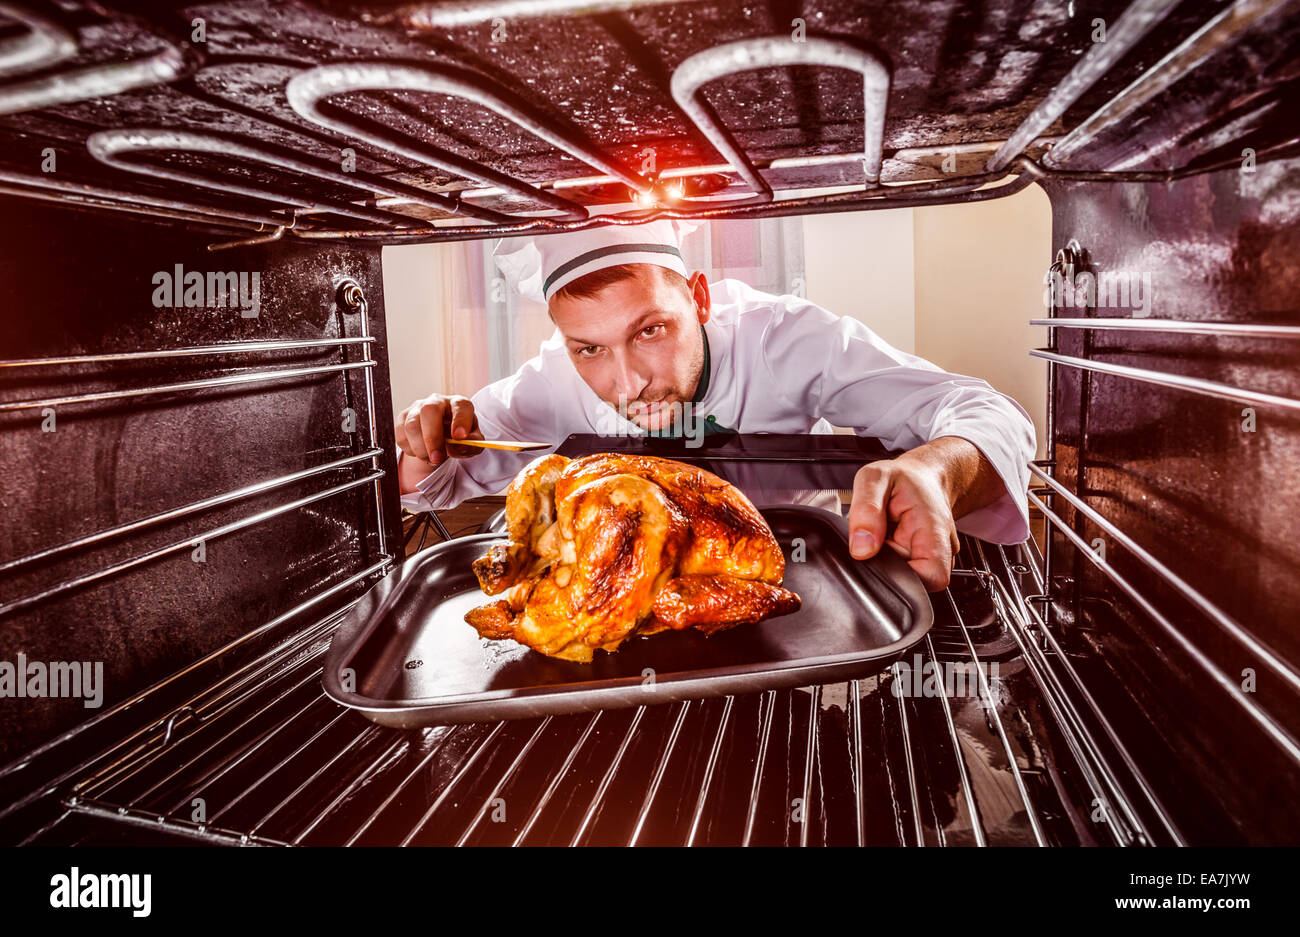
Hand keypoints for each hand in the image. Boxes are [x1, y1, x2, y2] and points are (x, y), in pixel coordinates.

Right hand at [394, 394, 483, 467]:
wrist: (440, 437)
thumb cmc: (458, 436)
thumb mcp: (471, 441)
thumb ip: (471, 444)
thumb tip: (460, 446)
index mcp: (458, 404)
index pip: (460, 406)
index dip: (460, 420)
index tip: (460, 437)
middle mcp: (437, 401)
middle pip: (429, 411)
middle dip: (432, 437)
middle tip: (437, 458)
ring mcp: (417, 408)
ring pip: (412, 425)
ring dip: (420, 448)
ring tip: (431, 459)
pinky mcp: (403, 418)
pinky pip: (401, 435)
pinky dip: (410, 449)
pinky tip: (421, 452)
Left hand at [847, 456, 960, 591]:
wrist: (921, 476)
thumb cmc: (901, 477)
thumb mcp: (875, 478)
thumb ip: (866, 510)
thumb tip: (862, 549)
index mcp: (934, 528)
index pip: (932, 576)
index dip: (901, 574)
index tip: (882, 551)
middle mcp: (942, 547)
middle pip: (916, 580)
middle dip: (888, 565)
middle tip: (880, 536)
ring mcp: (936, 556)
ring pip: (909, 577)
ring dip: (889, 561)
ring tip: (886, 534)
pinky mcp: (925, 560)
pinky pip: (904, 570)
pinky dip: (890, 559)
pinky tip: (889, 539)